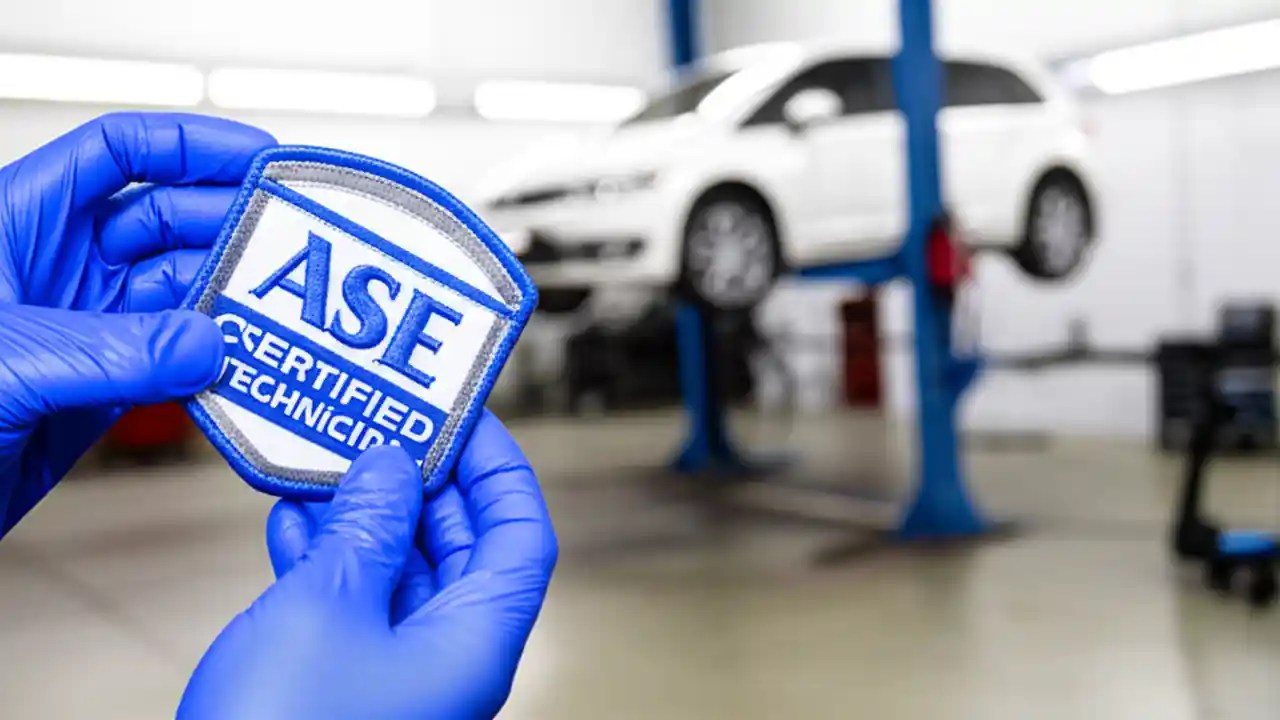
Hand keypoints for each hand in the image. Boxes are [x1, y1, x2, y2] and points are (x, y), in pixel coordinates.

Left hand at [0, 112, 274, 533]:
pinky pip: (173, 362)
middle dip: (231, 228)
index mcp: (17, 224)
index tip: (262, 157)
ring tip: (281, 315)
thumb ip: (109, 351)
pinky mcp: (96, 389)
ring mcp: (82, 328)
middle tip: (295, 247)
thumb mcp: (4, 363)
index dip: (194, 144)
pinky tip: (246, 369)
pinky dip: (214, 366)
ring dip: (231, 304)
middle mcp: (56, 268)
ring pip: (179, 296)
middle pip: (166, 221)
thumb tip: (203, 345)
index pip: (119, 153)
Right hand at [179, 411, 558, 719]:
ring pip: (394, 573)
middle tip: (381, 420)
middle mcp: (448, 657)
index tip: (465, 411)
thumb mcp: (330, 605)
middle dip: (419, 480)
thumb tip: (393, 464)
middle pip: (457, 547)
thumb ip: (366, 527)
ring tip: (327, 454)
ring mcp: (394, 676)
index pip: (521, 534)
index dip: (500, 469)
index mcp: (477, 640)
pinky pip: (347, 609)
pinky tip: (288, 517)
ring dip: (361, 514)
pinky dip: (322, 559)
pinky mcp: (341, 689)